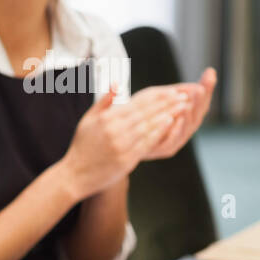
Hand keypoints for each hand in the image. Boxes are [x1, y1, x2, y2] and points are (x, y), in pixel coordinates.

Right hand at [58, 85, 179, 198]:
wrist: (75, 175)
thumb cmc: (82, 147)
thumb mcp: (88, 121)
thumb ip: (104, 102)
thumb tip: (117, 83)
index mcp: (106, 119)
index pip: (137, 103)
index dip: (157, 96)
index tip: (171, 90)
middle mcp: (114, 130)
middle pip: (146, 112)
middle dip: (168, 103)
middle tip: (184, 95)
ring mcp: (121, 145)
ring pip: (149, 126)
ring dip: (169, 114)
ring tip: (183, 106)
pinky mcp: (126, 159)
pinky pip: (147, 142)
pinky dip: (160, 131)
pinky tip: (171, 122)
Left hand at [140, 68, 214, 159]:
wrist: (124, 138)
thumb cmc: (143, 114)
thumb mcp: (157, 97)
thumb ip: (176, 90)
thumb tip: (195, 78)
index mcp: (187, 116)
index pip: (201, 101)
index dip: (207, 88)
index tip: (210, 72)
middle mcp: (185, 129)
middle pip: (198, 114)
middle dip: (200, 101)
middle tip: (200, 88)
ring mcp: (176, 141)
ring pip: (187, 129)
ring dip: (188, 115)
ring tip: (188, 103)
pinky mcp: (163, 150)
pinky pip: (171, 141)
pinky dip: (174, 131)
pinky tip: (175, 119)